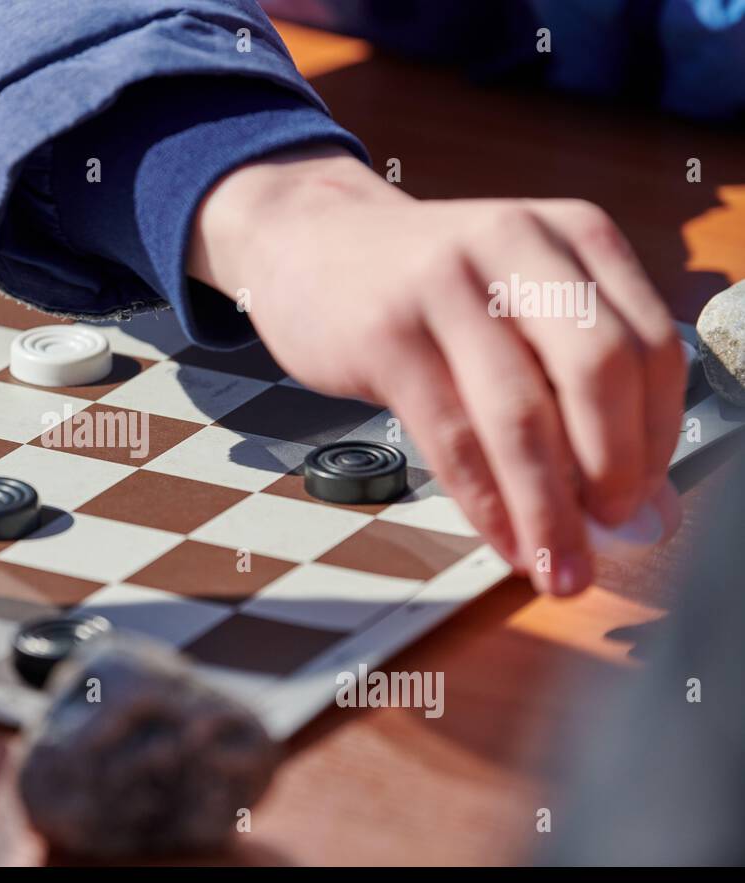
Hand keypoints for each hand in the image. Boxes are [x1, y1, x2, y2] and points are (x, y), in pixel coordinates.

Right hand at [190, 147, 684, 595]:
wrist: (308, 241)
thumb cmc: (421, 283)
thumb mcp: (514, 300)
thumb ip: (575, 383)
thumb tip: (639, 503)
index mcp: (574, 233)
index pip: (651, 344)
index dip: (659, 437)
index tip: (646, 499)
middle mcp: (516, 244)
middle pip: (599, 370)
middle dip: (615, 470)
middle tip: (611, 530)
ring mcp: (444, 285)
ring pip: (520, 413)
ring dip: (547, 509)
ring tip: (556, 565)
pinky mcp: (384, 332)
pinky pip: (449, 436)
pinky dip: (484, 502)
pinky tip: (500, 537)